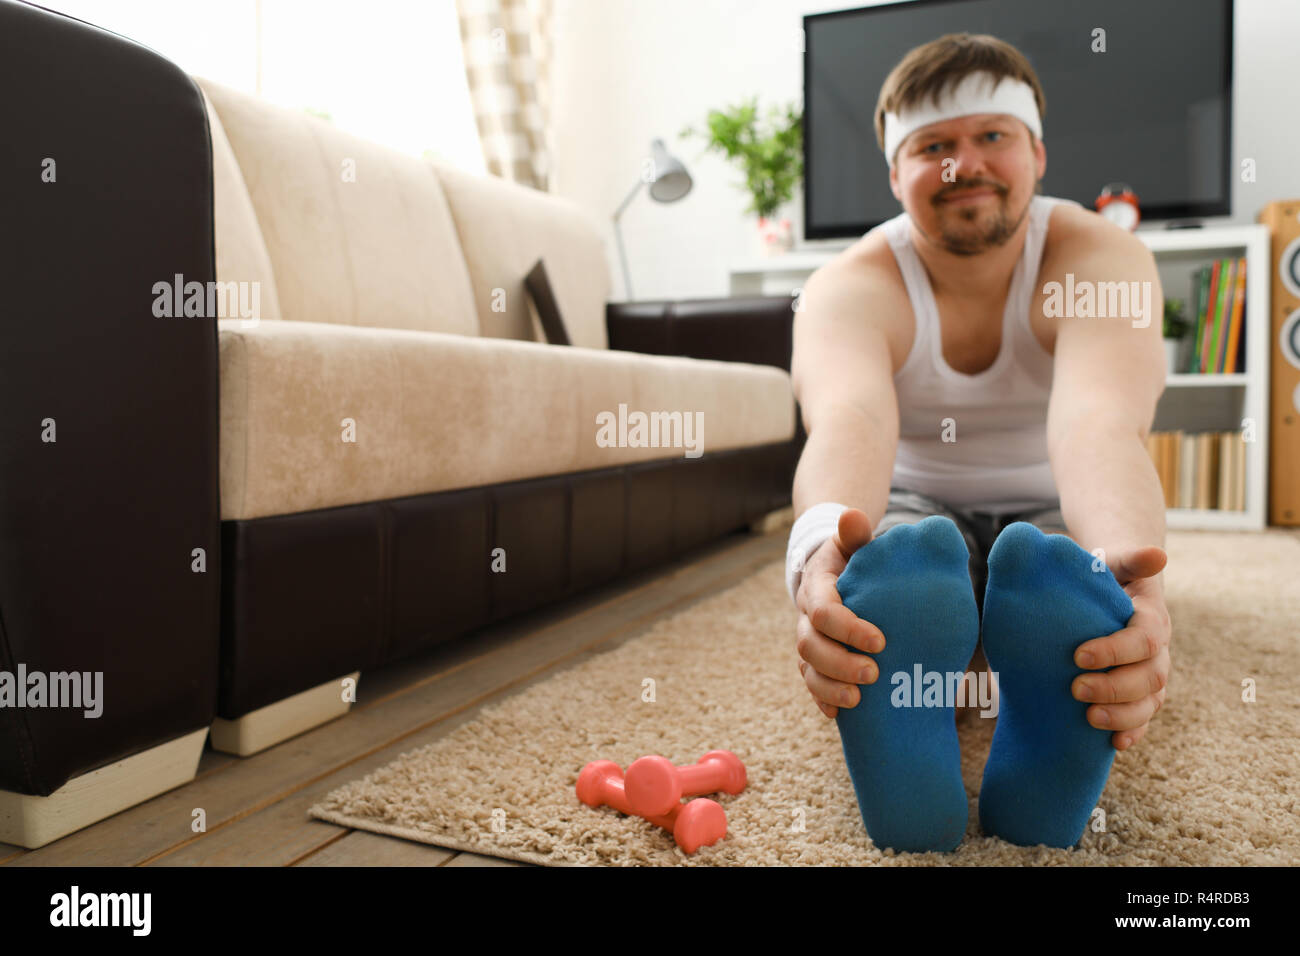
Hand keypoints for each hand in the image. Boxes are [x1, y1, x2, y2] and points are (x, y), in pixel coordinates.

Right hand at [794, 508, 884, 717]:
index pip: (823, 611)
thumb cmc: (850, 558)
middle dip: (839, 663)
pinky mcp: (815, 661)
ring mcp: (808, 641)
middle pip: (809, 646)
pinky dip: (823, 700)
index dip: (847, 628)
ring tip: (859, 701)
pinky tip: (840, 716)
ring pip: (807, 669)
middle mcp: (806, 618)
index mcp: (817, 589)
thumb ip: (855, 532)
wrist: (831, 571)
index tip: (881, 640)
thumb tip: (854, 516)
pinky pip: (811, 684)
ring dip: (830, 687)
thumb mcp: (852, 541)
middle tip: (874, 673)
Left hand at [1070, 544, 1170, 751]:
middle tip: (1076, 688)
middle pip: (1150, 676)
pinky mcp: (1141, 692)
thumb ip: (1130, 558)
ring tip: (1089, 718)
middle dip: (1115, 687)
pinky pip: (1145, 717)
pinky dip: (1133, 731)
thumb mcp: (1114, 561)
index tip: (1077, 655)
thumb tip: (1156, 554)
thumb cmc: (1107, 576)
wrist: (1114, 589)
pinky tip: (1115, 744)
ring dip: (1123, 714)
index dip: (1115, 650)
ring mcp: (1151, 673)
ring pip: (1150, 701)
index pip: (1143, 638)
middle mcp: (1157, 650)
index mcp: (1150, 618)